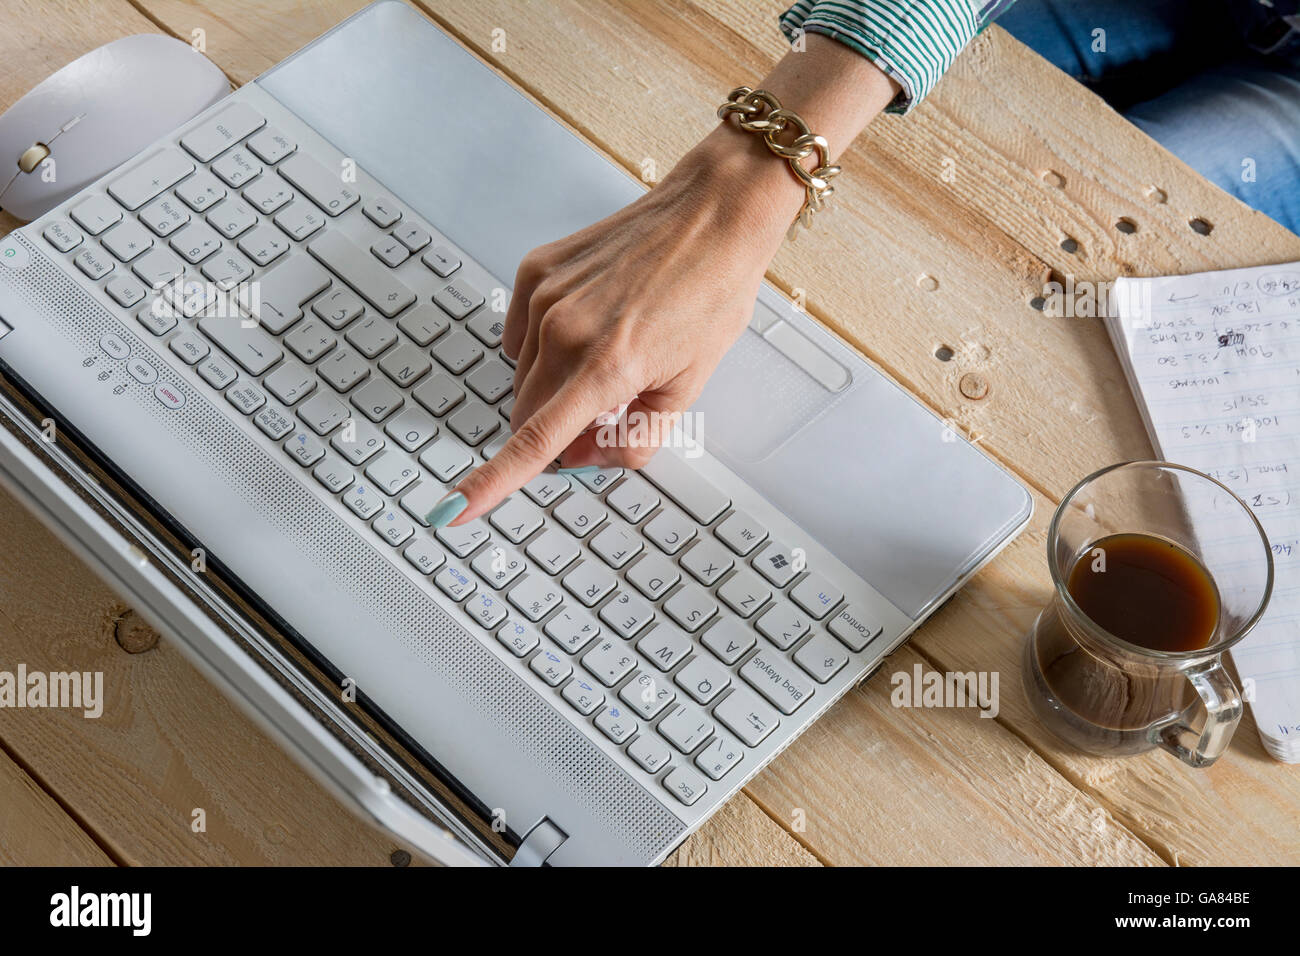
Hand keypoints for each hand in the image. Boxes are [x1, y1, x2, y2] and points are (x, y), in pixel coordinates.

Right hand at [426, 36, 898, 527]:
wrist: (712, 215)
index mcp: (608, 367)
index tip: (451, 510)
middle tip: (609, 406)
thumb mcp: (689, 386)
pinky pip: (518, 336)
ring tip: (609, 351)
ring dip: (553, 386)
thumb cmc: (710, 294)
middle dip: (556, 428)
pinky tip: (586, 327)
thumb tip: (583, 461)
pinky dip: (543, 347)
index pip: (535, 441)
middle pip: (527, 415)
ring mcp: (544, 296)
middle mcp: (565, 331)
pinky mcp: (535, 271)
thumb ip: (633, 440)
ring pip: (523, 377)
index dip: (489, 483)